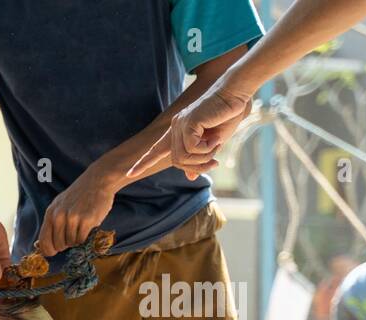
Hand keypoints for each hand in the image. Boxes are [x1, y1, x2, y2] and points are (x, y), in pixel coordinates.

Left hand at [36, 169, 117, 255]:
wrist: (97, 181)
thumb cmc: (79, 196)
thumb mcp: (60, 205)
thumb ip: (52, 223)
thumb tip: (41, 245)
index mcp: (50, 213)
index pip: (44, 241)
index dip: (48, 251)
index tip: (53, 253)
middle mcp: (59, 216)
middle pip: (58, 245)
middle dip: (65, 245)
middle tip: (72, 235)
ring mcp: (72, 218)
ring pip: (71, 243)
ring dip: (77, 240)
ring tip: (81, 227)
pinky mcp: (86, 220)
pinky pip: (81, 239)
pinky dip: (85, 238)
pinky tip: (87, 228)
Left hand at [130, 86, 252, 179]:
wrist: (235, 96)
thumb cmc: (227, 116)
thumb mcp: (213, 144)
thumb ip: (201, 158)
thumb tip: (191, 177)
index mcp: (178, 131)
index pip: (157, 149)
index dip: (144, 161)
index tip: (130, 173)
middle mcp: (175, 127)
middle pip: (177, 161)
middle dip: (197, 166)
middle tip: (215, 162)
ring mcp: (180, 124)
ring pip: (184, 157)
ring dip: (204, 157)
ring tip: (216, 146)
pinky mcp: (188, 122)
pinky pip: (192, 148)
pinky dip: (206, 149)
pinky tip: (216, 138)